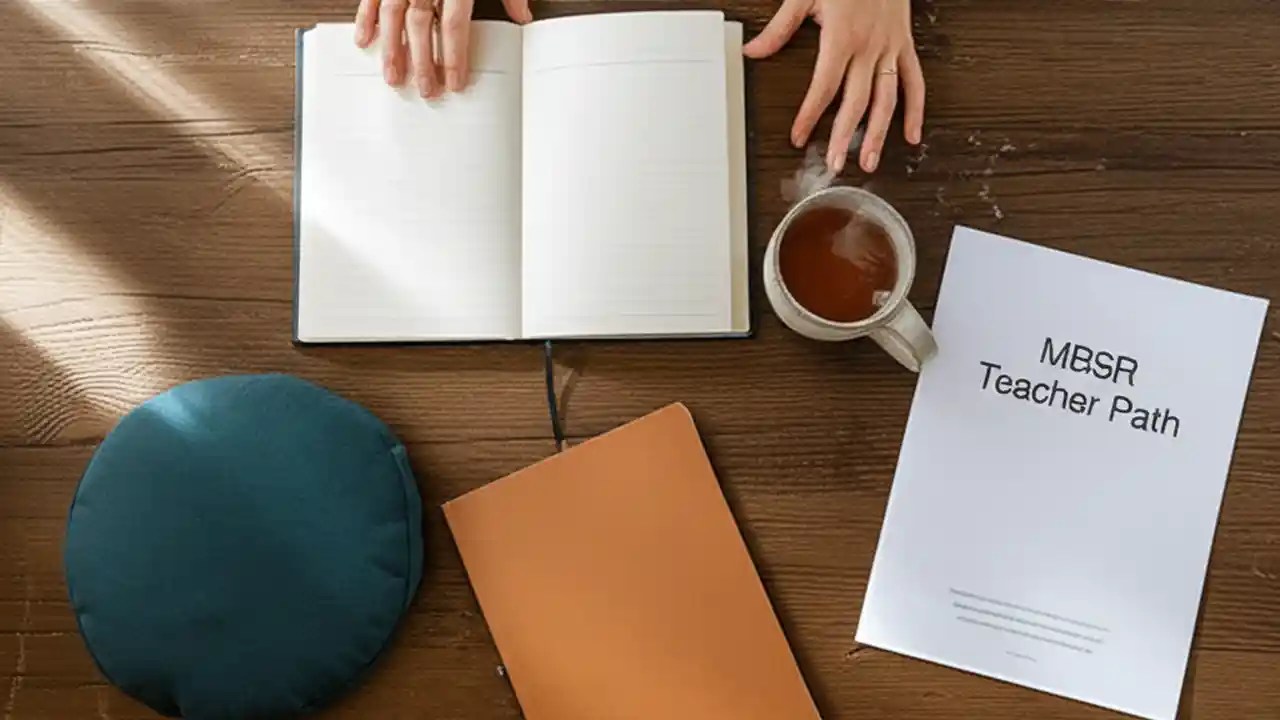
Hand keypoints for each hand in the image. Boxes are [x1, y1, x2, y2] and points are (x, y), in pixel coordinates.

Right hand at [354, 0, 532, 97]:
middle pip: (422, 25)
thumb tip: (522, 15)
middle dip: (422, 61)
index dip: (454, 56)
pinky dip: (367, 16)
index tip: (455, 81)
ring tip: (394, 77)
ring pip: (394, 13)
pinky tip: (365, 40)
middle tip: (425, 90)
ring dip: (392, 48)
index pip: (454, 24)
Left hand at [745, 0, 923, 173]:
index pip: (824, 87)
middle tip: (836, 163)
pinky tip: (911, 135)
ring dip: (879, 133)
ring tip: (869, 161)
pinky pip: (914, 81)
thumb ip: (779, 28)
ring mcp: (890, 48)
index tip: (800, 137)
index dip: (810, 115)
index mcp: (842, 37)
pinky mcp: (904, 45)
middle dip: (846, 135)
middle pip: (857, 100)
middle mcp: (869, 47)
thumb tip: (753, 51)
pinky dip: (915, 110)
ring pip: (887, 98)